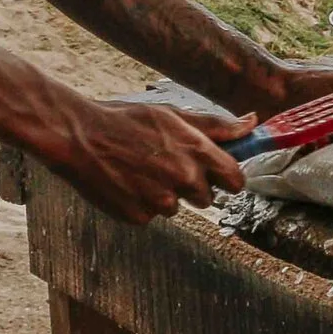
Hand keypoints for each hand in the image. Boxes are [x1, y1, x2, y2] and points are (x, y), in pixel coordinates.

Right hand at [58, 97, 252, 224]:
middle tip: (167, 166)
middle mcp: (184, 179)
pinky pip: (150, 216)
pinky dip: (140, 204)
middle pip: (207, 198)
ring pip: (176, 207)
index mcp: (197, 152)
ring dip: (164, 195)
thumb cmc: (127, 120)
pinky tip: (125, 183)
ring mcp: (160, 202)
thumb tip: (252, 123)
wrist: (79, 137)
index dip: (228, 178)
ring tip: (140, 170)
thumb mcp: (173, 115)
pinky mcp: (138, 217)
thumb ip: (216, 126)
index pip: (236, 180)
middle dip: (193, 186)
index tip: (217, 174)